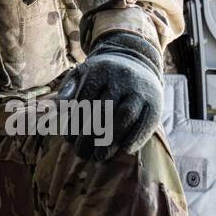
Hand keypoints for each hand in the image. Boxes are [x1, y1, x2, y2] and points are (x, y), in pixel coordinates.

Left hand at [58, 32, 163, 161]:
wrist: (136, 59)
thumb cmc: (102, 73)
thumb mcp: (83, 73)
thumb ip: (69, 88)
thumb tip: (60, 106)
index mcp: (100, 70)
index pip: (85, 100)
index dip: (75, 122)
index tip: (69, 141)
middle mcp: (121, 78)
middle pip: (104, 110)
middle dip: (90, 135)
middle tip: (81, 153)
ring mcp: (140, 89)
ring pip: (125, 116)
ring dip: (112, 140)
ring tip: (99, 156)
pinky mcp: (155, 101)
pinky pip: (147, 121)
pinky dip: (137, 137)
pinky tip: (126, 150)